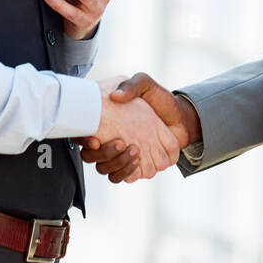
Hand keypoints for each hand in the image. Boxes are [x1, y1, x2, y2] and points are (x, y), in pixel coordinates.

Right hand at [80, 73, 200, 182]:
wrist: (179, 117)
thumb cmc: (158, 99)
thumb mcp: (145, 85)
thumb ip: (132, 85)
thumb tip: (115, 96)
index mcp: (105, 120)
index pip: (82, 133)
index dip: (83, 139)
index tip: (95, 139)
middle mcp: (107, 139)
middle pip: (90, 157)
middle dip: (104, 154)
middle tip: (121, 143)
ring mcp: (119, 155)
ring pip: (106, 169)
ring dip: (118, 164)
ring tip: (135, 152)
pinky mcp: (133, 166)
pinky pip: (122, 177)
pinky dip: (128, 173)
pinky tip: (138, 163)